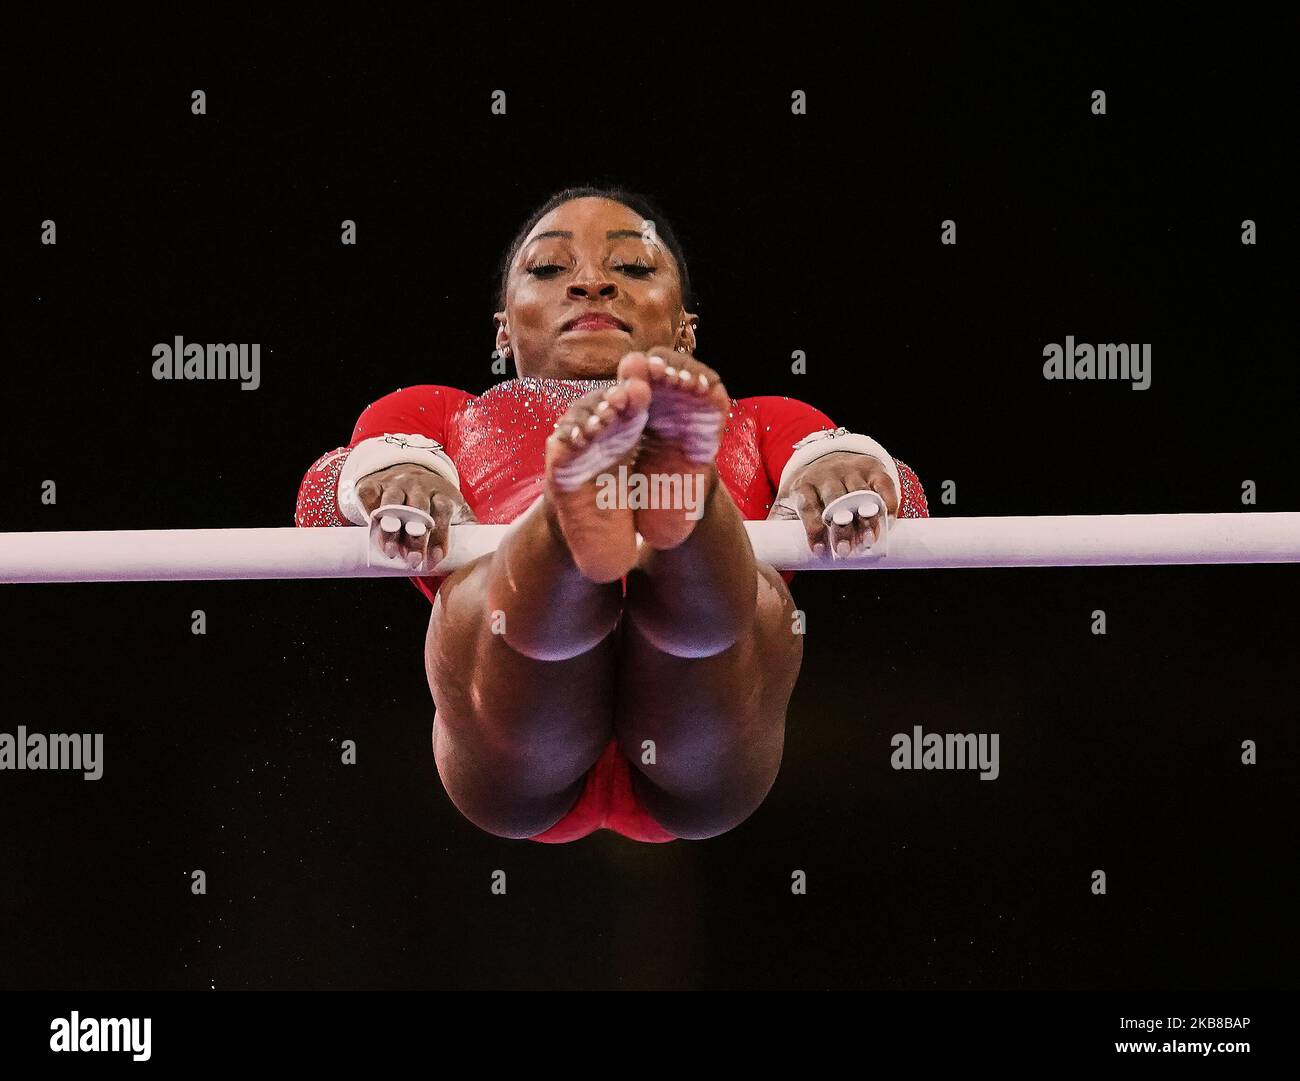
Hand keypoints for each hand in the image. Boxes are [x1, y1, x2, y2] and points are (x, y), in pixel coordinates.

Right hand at [353, 464, 476, 567]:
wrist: (411, 472)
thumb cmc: (436, 502)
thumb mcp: (456, 510)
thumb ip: (467, 529)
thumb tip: (479, 553)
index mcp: (442, 494)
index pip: (443, 512)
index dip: (440, 535)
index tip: (436, 558)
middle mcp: (419, 486)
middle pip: (418, 509)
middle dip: (415, 537)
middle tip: (413, 560)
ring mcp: (396, 483)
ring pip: (392, 503)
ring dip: (391, 528)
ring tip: (390, 551)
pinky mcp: (375, 483)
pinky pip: (369, 494)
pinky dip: (369, 510)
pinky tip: (371, 527)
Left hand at [768, 451, 897, 557]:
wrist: (824, 458)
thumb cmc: (805, 494)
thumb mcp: (787, 506)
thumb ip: (778, 529)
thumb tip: (764, 561)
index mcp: (802, 486)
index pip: (807, 506)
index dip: (813, 529)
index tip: (820, 552)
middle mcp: (825, 475)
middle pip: (835, 500)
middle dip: (841, 527)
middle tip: (847, 551)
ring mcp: (849, 469)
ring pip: (860, 493)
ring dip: (866, 519)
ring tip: (869, 541)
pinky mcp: (870, 467)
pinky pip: (882, 483)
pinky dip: (887, 501)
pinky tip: (889, 520)